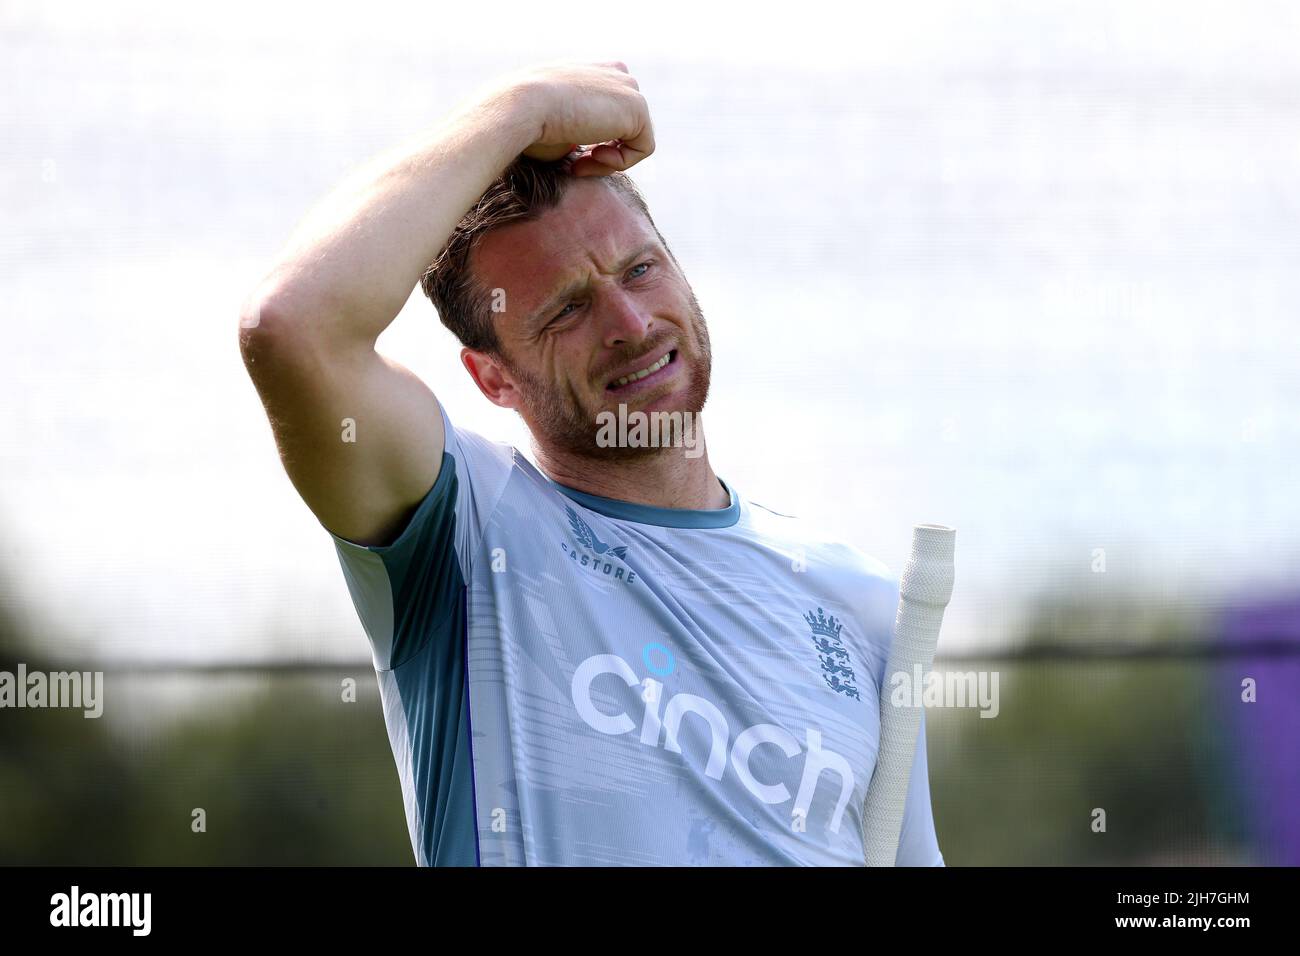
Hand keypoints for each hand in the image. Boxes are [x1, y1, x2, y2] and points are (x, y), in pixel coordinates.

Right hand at [505, 60, 654, 175]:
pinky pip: (643, 148)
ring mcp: (630, 87)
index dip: (595, 141)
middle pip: (626, 127)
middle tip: (575, 164)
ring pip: (634, 139)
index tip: (572, 154)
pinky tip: (593, 156)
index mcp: (596, 70)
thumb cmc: (528, 115)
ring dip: (608, 161)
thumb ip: (576, 123)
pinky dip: (620, 163)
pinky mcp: (638, 107)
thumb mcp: (553, 116)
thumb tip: (580, 143)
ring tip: (580, 164)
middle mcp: (617, 72)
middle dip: (604, 151)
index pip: (612, 112)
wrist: (524, 105)